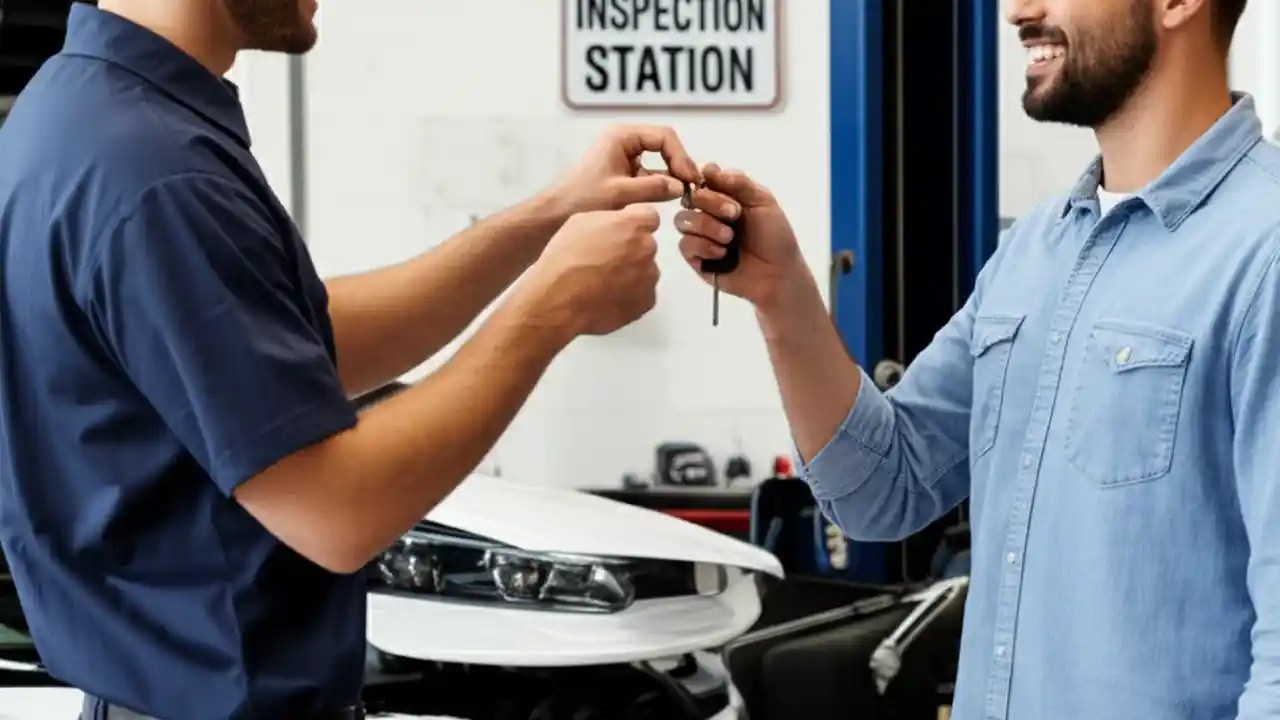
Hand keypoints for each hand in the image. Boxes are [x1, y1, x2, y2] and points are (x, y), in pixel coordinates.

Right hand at [520, 205, 661, 337]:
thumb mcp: (580, 222)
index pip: (648, 216)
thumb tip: (619, 222)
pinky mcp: (646, 302)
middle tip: (606, 260)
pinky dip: (631, 294)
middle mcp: (646, 248)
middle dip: (631, 250)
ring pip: (646, 270)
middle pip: (646, 245)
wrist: (559, 300)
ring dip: (631, 273)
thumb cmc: (565, 260)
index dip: (633, 223)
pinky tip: (608, 296)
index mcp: (633, 224)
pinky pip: (643, 294)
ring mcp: (649, 277)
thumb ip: (609, 219)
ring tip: (603, 281)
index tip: (621, 231)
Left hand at [546, 125, 702, 214]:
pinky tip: (671, 198)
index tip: (689, 179)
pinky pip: (651, 174)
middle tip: (693, 188)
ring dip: (673, 175)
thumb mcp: (619, 194)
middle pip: (664, 145)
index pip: (663, 136)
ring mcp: (625, 157)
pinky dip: (662, 184)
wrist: (555, 214)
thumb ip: (652, 188)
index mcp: (621, 136)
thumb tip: (680, 187)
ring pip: (660, 160)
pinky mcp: (625, 174)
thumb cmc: (581, 199)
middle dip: (679, 164)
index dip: (680, 156)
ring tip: (686, 195)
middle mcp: (625, 141)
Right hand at [675, 164, 805, 309]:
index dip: (704, 177)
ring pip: (683, 219)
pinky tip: (722, 254)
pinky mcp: (694, 257)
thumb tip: (710, 168)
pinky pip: (685, 245)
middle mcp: (708, 211)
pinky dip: (704, 247)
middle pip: (691, 196)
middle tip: (734, 214)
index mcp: (724, 194)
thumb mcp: (763, 202)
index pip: (703, 177)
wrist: (777, 273)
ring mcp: (699, 234)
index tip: (716, 181)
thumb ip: (739, 182)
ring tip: (729, 238)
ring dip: (707, 226)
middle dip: (712, 203)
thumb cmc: (774, 236)